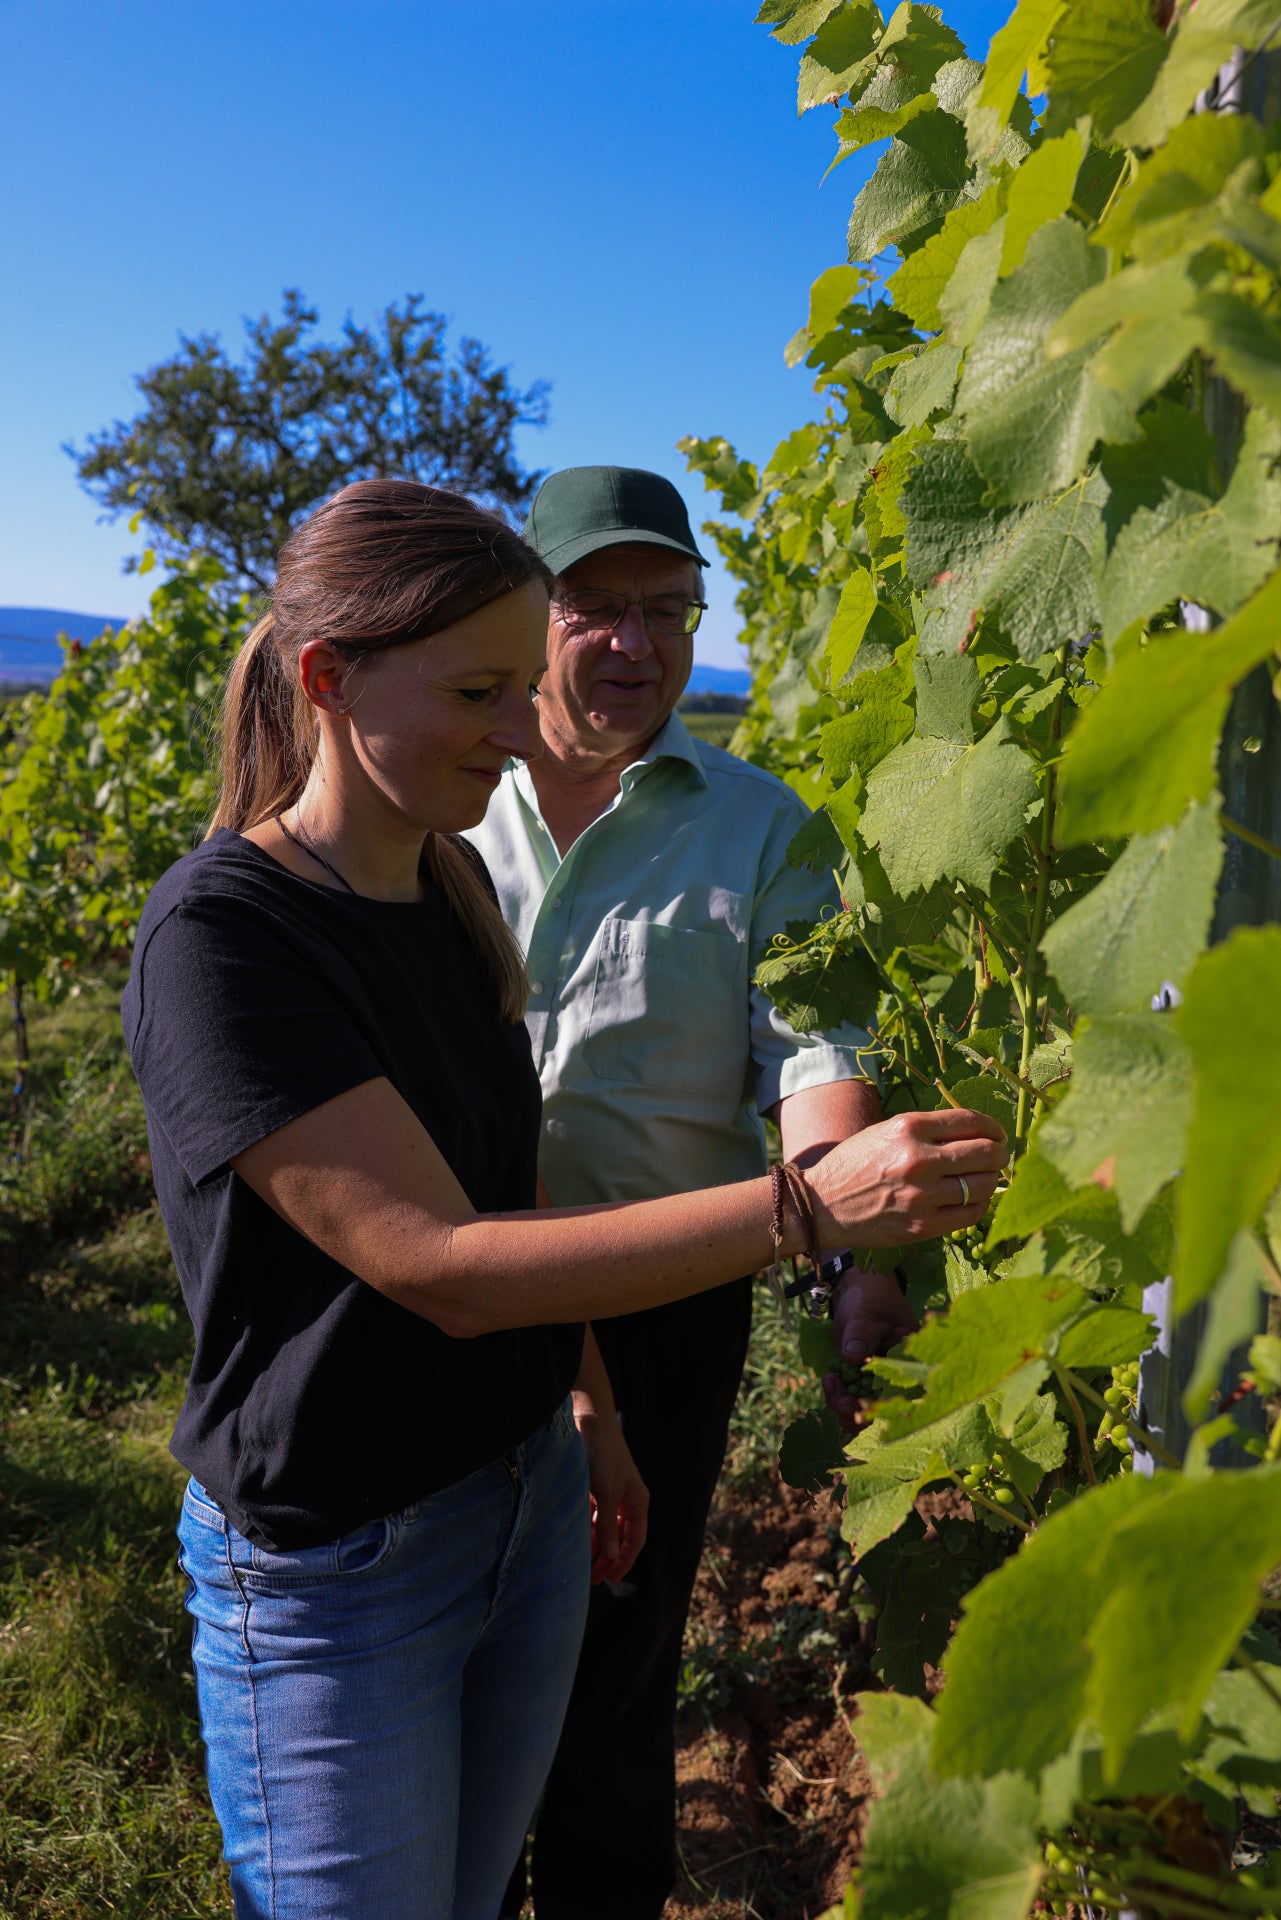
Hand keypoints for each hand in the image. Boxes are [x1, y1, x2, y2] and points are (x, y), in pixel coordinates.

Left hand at [573, 1403, 648, 1584]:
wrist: (589, 1420)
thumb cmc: (603, 1455)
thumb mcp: (606, 1495)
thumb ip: (607, 1527)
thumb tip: (612, 1557)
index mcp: (637, 1501)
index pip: (635, 1540)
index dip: (624, 1561)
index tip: (609, 1579)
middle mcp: (626, 1498)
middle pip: (619, 1536)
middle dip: (607, 1557)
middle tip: (592, 1579)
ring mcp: (610, 1492)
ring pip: (603, 1526)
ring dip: (594, 1545)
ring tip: (580, 1564)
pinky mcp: (594, 1486)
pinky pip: (592, 1514)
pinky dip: (585, 1527)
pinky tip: (574, 1540)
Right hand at [804, 1108, 1006, 1249]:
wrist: (823, 1204)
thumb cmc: (855, 1163)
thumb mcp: (886, 1131)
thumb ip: (928, 1130)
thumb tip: (976, 1133)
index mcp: (908, 1128)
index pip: (970, 1121)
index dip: (993, 1126)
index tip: (997, 1132)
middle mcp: (918, 1160)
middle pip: (985, 1152)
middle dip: (1001, 1153)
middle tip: (1001, 1155)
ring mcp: (922, 1196)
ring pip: (984, 1185)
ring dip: (993, 1179)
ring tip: (988, 1177)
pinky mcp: (923, 1226)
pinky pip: (971, 1213)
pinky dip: (980, 1204)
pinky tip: (974, 1198)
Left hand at [822, 1266, 919, 1433]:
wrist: (858, 1290)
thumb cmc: (871, 1296)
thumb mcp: (866, 1311)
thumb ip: (861, 1332)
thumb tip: (853, 1357)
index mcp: (911, 1360)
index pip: (902, 1394)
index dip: (881, 1406)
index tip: (858, 1403)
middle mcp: (898, 1374)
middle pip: (883, 1408)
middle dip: (858, 1412)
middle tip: (839, 1401)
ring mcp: (878, 1378)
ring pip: (864, 1407)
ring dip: (844, 1404)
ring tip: (830, 1382)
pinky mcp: (861, 1378)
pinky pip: (850, 1397)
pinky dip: (837, 1394)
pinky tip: (829, 1379)